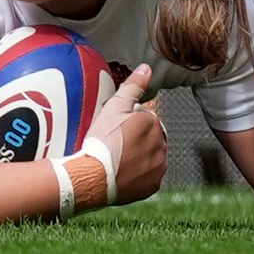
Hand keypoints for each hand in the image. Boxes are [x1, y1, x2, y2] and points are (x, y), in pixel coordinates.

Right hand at [82, 64, 165, 204]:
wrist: (93, 178)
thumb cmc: (100, 143)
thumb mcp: (113, 107)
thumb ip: (132, 86)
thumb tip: (147, 69)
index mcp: (152, 122)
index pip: (145, 116)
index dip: (128, 121)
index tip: (115, 129)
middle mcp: (161, 143)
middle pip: (150, 136)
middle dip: (137, 138)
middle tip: (115, 144)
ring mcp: (158, 166)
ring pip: (151, 156)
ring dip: (140, 155)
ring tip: (118, 158)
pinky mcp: (154, 185)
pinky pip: (149, 176)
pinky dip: (139, 173)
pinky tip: (123, 172)